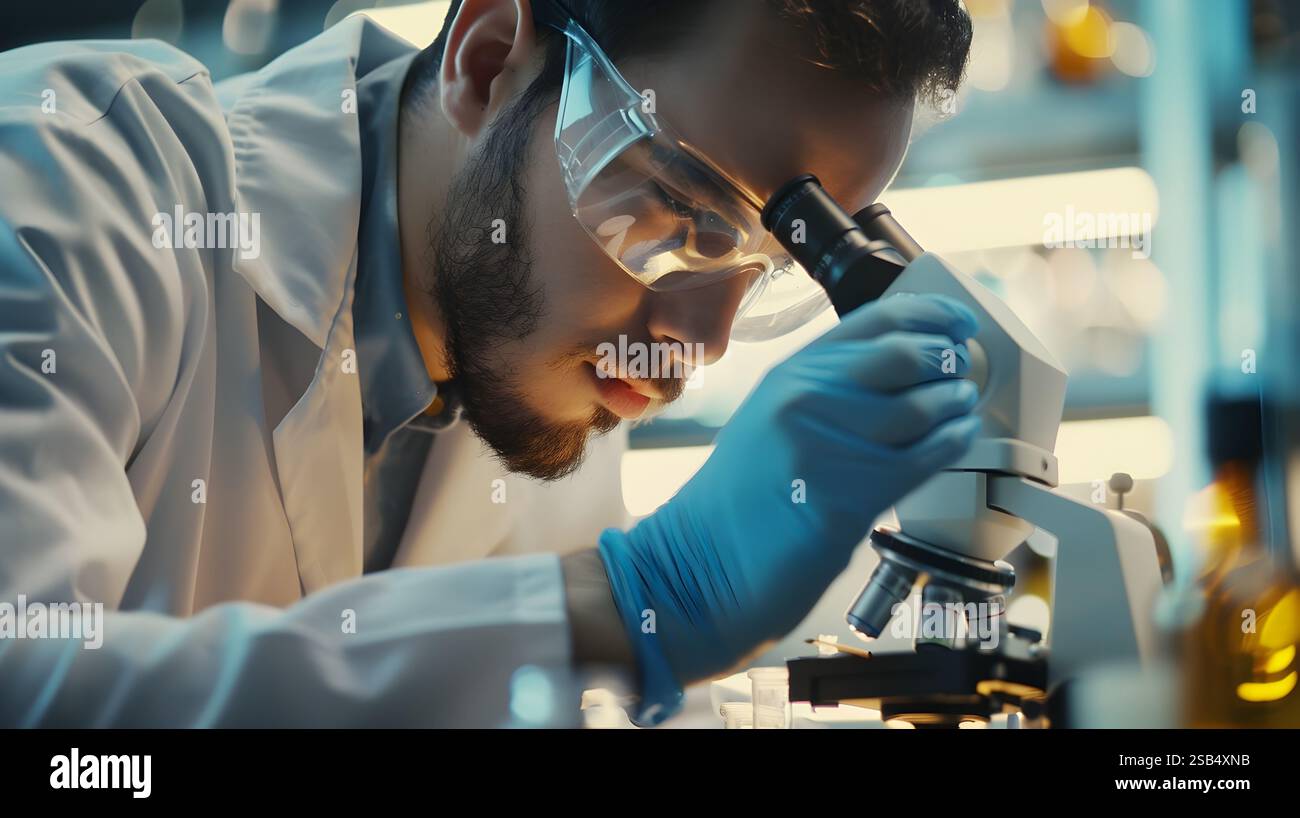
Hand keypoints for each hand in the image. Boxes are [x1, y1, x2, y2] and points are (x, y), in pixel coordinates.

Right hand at [597, 293, 981, 722]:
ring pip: (924, 405)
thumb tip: (908, 364)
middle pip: (905, 355)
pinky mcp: (851, 493)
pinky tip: (960, 436)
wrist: (704, 564)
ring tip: (962, 405)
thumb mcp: (771, 418)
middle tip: (962, 368)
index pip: (873, 320)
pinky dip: (954, 442)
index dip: (930, 313)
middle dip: (947, 358)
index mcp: (789, 375)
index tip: (958, 320)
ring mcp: (828, 444)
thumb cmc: (741, 500)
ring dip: (956, 403)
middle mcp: (806, 399)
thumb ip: (827, 386)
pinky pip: (926, 456)